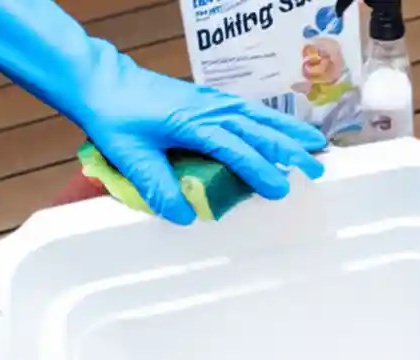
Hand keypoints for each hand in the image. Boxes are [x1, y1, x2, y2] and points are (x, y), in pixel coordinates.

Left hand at [0, 0, 327, 223]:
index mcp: (192, 123)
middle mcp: (209, 109)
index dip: (257, 169)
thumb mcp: (130, 156)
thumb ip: (156, 187)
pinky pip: (249, 110)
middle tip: (316, 170)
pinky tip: (284, 130)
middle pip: (257, 130)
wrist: (104, 83)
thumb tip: (184, 217)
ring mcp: (211, 102)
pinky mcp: (209, 101)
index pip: (233, 148)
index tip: (278, 188)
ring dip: (288, 132)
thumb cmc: (116, 118)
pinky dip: (272, 120)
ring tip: (316, 148)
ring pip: (258, 117)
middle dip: (288, 150)